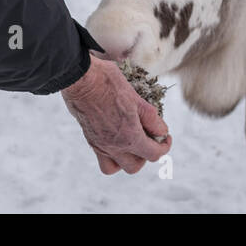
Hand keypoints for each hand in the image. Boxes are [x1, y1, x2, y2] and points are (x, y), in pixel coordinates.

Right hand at [61, 54, 171, 173]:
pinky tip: (116, 140)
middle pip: (135, 166)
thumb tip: (162, 132)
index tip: (165, 137)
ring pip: (117, 167)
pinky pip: (103, 159)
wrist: (80, 79)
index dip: (164, 146)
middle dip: (146, 155)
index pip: (154, 154)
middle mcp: (114, 146)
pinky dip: (112, 156)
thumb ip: (151, 119)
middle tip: (148, 138)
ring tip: (132, 143)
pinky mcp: (90, 139)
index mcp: (129, 136)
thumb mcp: (136, 97)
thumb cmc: (108, 83)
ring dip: (128, 159)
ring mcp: (100, 144)